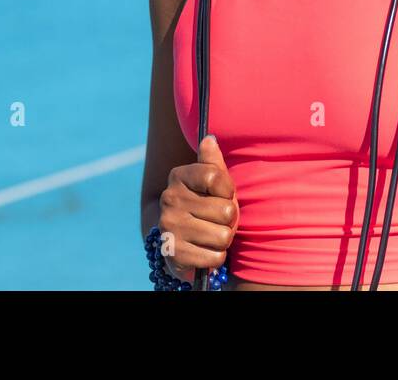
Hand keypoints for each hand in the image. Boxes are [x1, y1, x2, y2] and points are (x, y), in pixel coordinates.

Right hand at [156, 134, 238, 281]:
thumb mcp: (214, 183)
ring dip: (223, 239)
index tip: (222, 195)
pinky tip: (204, 251)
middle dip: (228, 219)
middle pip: (225, 210)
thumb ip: (212, 162)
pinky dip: (215, 257)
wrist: (182, 244)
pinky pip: (215, 257)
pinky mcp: (173, 254)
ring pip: (222, 236)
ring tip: (210, 235)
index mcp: (178, 176)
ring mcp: (169, 226)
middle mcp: (169, 199)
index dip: (227, 190)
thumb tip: (209, 139)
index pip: (215, 176)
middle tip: (215, 220)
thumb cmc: (206, 207)